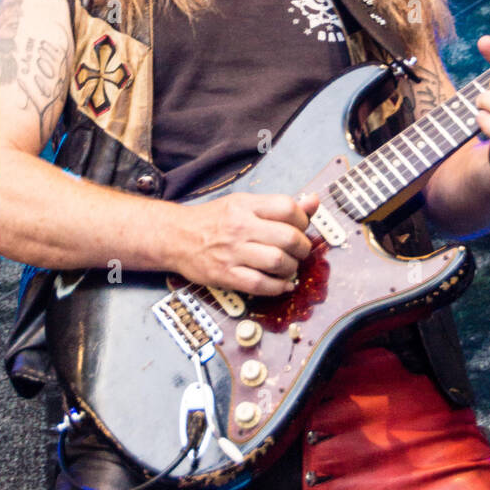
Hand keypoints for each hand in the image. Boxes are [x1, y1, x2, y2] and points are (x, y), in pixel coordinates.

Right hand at [171, 191, 319, 296]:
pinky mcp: (226, 275)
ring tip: (290, 267)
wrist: (176, 236)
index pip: (288, 208)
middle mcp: (240, 227)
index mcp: (246, 205)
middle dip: (303, 248)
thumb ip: (278, 206)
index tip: (301, 228)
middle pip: (288, 238)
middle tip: (300, 251)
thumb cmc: (213, 220)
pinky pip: (260, 285)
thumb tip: (314, 201)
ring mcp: (233, 252)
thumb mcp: (243, 204)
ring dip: (292, 268)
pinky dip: (278, 287)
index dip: (303, 220)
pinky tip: (283, 284)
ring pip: (278, 262)